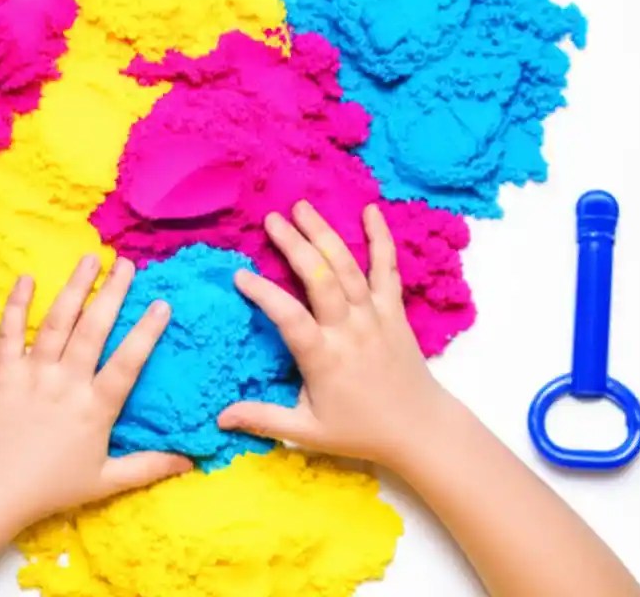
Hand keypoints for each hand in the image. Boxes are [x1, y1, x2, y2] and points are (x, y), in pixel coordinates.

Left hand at [0, 255, 193, 525]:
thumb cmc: (51, 486)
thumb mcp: (106, 482)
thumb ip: (149, 467)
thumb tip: (192, 461)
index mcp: (94, 409)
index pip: (126, 363)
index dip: (145, 333)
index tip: (161, 304)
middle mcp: (65, 384)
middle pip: (92, 330)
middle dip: (111, 294)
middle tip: (126, 265)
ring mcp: (33, 375)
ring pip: (56, 323)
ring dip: (74, 288)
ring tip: (90, 259)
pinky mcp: (3, 372)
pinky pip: (9, 333)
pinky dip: (16, 304)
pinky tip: (27, 279)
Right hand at [217, 201, 456, 468]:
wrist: (421, 429)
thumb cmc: (361, 430)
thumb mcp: (307, 431)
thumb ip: (263, 419)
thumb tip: (219, 418)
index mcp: (324, 358)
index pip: (289, 318)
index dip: (264, 294)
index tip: (239, 275)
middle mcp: (349, 330)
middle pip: (321, 279)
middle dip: (295, 245)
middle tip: (271, 219)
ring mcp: (375, 316)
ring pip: (348, 267)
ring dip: (325, 234)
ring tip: (302, 208)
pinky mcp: (394, 311)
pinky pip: (387, 269)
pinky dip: (380, 239)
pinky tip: (371, 211)